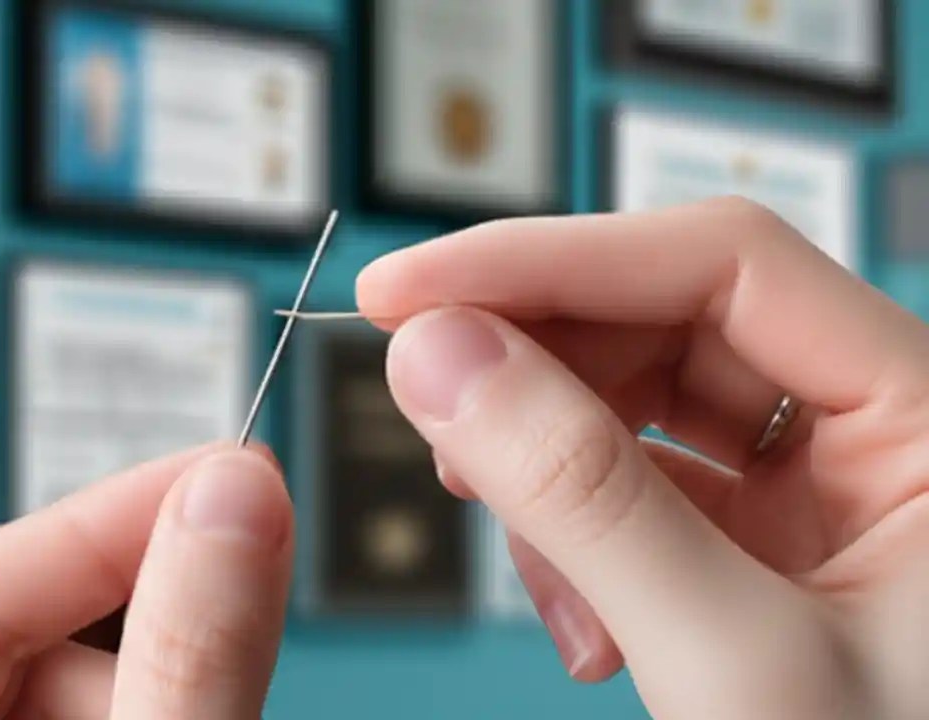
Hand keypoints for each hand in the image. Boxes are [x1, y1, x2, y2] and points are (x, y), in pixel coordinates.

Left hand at [0, 445, 292, 719]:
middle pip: (15, 617)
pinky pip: (83, 699)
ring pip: (59, 660)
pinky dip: (153, 690)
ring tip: (209, 705)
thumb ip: (181, 660)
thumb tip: (230, 499)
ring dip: (158, 665)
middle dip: (145, 612)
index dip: (107, 518)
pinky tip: (187, 709)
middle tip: (244, 607)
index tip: (229, 478)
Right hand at [359, 197, 928, 719]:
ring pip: (637, 402)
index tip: (409, 289)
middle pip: (669, 322)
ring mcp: (820, 489)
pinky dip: (575, 538)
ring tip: (547, 585)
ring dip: (549, 473)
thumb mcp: (734, 662)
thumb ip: (583, 500)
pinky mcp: (764, 542)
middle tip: (430, 411)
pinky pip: (636, 485)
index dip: (552, 257)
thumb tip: (438, 356)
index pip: (723, 266)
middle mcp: (880, 429)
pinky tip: (584, 621)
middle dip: (537, 372)